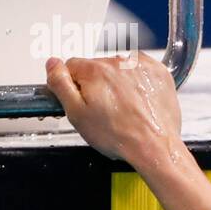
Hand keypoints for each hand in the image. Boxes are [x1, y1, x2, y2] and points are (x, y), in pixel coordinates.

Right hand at [45, 53, 184, 172]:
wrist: (156, 147)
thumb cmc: (120, 136)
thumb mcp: (77, 114)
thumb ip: (60, 84)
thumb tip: (52, 64)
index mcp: (95, 70)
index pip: (71, 66)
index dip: (73, 86)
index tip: (81, 100)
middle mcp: (119, 62)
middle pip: (96, 67)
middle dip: (96, 85)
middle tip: (105, 110)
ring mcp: (141, 66)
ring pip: (118, 69)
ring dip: (117, 83)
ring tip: (124, 109)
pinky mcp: (158, 73)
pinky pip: (140, 71)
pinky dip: (137, 82)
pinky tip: (137, 101)